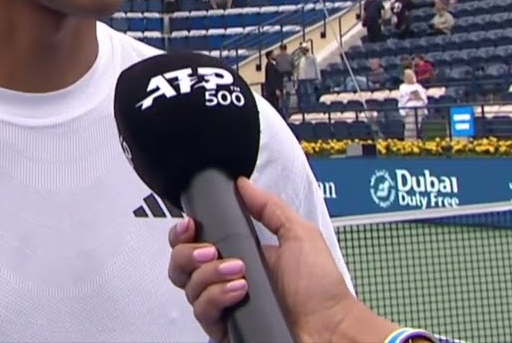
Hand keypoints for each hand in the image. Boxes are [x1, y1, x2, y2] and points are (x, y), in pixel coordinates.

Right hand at [167, 178, 387, 342]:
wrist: (331, 327)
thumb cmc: (321, 287)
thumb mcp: (299, 234)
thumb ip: (269, 207)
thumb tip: (242, 184)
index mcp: (238, 254)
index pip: (194, 242)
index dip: (184, 232)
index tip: (191, 223)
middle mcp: (224, 279)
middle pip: (180, 264)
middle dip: (187, 252)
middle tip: (212, 249)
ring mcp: (223, 304)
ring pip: (188, 287)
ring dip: (208, 274)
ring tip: (239, 271)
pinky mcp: (224, 328)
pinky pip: (201, 312)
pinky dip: (216, 297)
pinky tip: (239, 290)